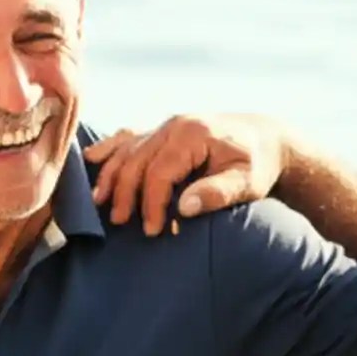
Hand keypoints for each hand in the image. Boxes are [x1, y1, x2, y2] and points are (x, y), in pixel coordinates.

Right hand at [84, 113, 286, 235]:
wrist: (265, 140)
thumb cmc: (258, 165)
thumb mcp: (247, 182)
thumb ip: (217, 193)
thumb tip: (184, 208)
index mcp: (193, 134)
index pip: (159, 171)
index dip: (151, 202)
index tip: (152, 230)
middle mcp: (174, 125)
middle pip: (136, 160)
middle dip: (125, 193)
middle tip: (120, 223)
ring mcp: (166, 125)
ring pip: (127, 148)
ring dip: (110, 175)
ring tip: (99, 202)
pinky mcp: (163, 131)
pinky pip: (128, 137)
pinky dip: (109, 149)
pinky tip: (91, 160)